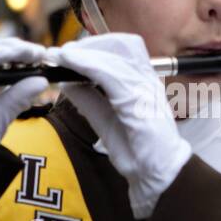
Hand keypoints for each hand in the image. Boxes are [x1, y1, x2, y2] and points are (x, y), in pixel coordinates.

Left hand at [47, 34, 191, 218]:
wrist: (158, 176)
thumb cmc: (137, 150)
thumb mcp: (105, 120)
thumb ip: (88, 100)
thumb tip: (67, 81)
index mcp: (142, 82)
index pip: (123, 48)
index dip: (96, 44)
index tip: (69, 51)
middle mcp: (147, 80)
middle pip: (121, 44)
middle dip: (89, 44)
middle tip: (63, 52)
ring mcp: (146, 89)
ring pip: (115, 56)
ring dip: (85, 53)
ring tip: (62, 56)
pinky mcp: (140, 102)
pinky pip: (112, 76)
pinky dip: (89, 66)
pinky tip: (71, 64)